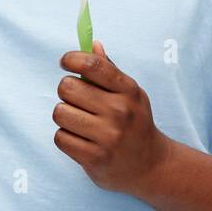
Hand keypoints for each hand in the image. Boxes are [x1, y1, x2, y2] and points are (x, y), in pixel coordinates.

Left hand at [53, 40, 170, 195]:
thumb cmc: (135, 123)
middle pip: (67, 87)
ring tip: (80, 122)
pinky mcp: (95, 158)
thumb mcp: (130, 94)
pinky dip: (66, 138)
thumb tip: (92, 44)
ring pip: (60, 113)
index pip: (92, 64)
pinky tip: (81, 139)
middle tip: (77, 100)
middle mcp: (119, 111)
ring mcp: (108, 136)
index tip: (65, 62)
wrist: (151, 166)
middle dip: (67, 92)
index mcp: (128, 90)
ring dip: (64, 116)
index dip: (71, 59)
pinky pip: (60, 138)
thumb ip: (109, 70)